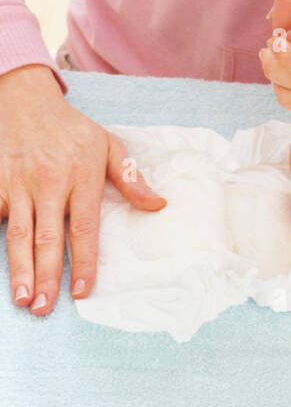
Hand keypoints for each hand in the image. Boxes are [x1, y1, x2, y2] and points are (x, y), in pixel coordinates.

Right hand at [0, 64, 166, 314]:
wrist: (26, 100)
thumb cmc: (71, 128)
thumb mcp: (107, 145)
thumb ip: (130, 178)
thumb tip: (158, 205)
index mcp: (82, 176)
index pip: (85, 228)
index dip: (84, 261)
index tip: (83, 290)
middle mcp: (51, 183)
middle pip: (49, 238)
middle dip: (47, 276)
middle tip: (45, 307)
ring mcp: (21, 184)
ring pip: (20, 234)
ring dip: (20, 269)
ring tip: (23, 298)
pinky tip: (0, 267)